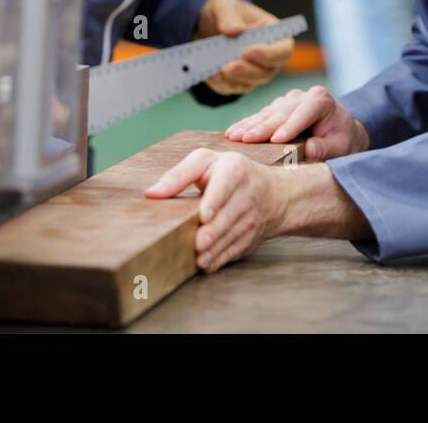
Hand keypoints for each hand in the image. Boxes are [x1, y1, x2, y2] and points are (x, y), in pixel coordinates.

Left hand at [145, 149, 288, 272]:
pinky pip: (236, 249)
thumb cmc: (230, 173)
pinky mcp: (251, 238)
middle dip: (214, 231)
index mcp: (235, 170)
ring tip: (199, 259)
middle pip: (229, 216)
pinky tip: (207, 265)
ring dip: (216, 249)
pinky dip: (221, 259)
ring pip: (233, 236)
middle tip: (198, 243)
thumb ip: (178, 175)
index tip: (204, 215)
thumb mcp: (206, 162)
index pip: (225, 185)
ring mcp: (252, 218)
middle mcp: (247, 194)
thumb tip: (152, 194)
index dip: (215, 201)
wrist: (275, 193)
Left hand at [194, 0, 293, 94]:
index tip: (249, 52)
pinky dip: (220, 83)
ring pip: (250, 83)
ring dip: (232, 79)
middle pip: (267, 72)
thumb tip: (234, 30)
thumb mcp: (225, 6)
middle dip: (247, 72)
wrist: (206, 26)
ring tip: (214, 71)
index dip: (270, 54)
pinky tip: (209, 75)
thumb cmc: (225, 13)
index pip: (283, 50)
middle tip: (229, 68)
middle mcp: (268, 57)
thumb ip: (229, 16)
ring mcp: (254, 71)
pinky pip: (231, 88)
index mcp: (273, 34)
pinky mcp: (238, 81)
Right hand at [224, 85, 368, 160]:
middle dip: (262, 127)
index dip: (290, 126)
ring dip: (249, 126)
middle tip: (245, 140)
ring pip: (266, 114)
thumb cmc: (342, 139)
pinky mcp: (276, 107)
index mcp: (320, 100)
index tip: (276, 140)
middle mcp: (301, 96)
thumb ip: (327, 148)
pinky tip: (232, 133)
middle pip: (280, 113)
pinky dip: (246, 125)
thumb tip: (310, 150)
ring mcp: (287, 100)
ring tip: (234, 137)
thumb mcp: (342, 146)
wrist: (341, 130)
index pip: (303, 113)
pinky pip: (260, 116)